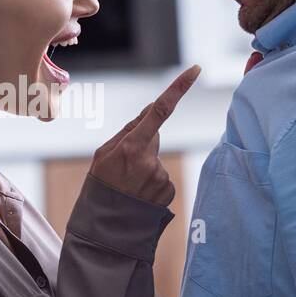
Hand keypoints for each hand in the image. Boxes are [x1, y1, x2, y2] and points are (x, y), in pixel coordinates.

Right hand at [88, 65, 200, 207]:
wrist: (105, 227)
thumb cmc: (100, 185)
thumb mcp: (102, 155)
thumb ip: (127, 131)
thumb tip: (150, 112)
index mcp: (131, 147)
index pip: (159, 110)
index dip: (178, 88)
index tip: (195, 69)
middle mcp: (150, 161)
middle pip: (152, 136)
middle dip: (141, 144)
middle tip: (122, 167)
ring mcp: (161, 177)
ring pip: (156, 158)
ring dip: (144, 167)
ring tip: (128, 185)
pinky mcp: (168, 191)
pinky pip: (161, 176)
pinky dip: (151, 182)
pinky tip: (138, 194)